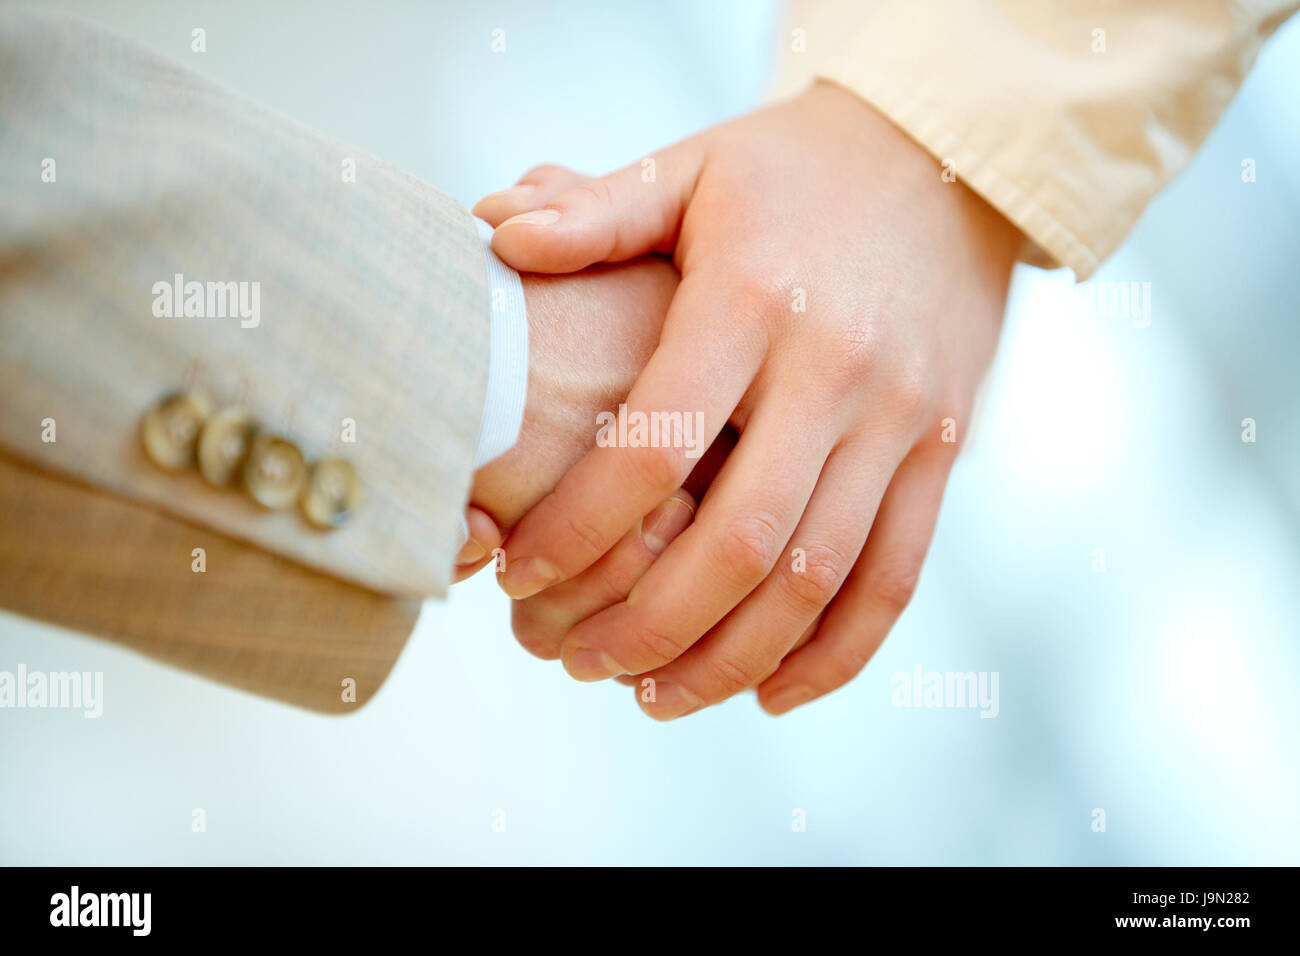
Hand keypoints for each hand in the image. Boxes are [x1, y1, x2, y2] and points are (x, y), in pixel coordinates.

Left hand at [473, 81, 1021, 717]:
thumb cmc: (794, 171)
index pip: (653, 446)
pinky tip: (772, 694)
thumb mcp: (693, 167)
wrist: (949, 159)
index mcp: (754, 299)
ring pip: (819, 579)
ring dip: (732, 660)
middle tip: (576, 662)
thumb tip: (495, 234)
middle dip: (649, 625)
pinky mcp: (945, 450)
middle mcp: (835, 369)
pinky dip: (837, 653)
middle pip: (740, 542)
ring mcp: (902, 419)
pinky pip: (897, 576)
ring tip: (653, 696)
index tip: (515, 570)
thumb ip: (598, 209)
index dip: (577, 527)